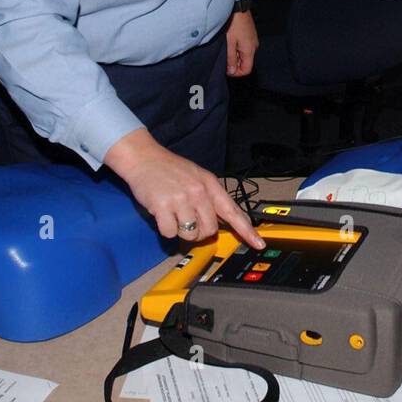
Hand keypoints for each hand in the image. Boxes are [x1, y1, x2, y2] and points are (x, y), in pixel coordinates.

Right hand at [105, 128, 264, 248]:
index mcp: (210, 184)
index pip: (233, 211)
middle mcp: (198, 192)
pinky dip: (166, 228)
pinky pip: (170, 233)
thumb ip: (210, 197)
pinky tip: (162, 214)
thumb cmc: (169, 169)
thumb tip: (224, 219)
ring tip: (174, 214)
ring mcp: (181, 199)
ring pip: (191, 234)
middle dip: (200, 232)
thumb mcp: (197, 177)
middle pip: (210, 229)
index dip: (247, 230)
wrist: (143, 158)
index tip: (258, 243)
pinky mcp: (163, 206)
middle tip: (189, 221)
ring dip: (182, 231)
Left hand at [225, 10, 257, 75]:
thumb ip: (230, 58)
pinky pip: (244, 47)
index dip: (236, 73)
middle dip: (234, 63)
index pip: (246, 70)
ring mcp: (253, 40)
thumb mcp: (229, 43)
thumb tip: (232, 71)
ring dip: (235, 55)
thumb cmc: (233, 23)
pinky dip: (237, 47)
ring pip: (244, 54)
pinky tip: (230, 41)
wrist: (238, 6)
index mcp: (250, 50)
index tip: (225, 68)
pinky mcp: (250, 34)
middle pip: (245, 62)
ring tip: (226, 46)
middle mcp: (254, 46)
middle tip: (223, 55)